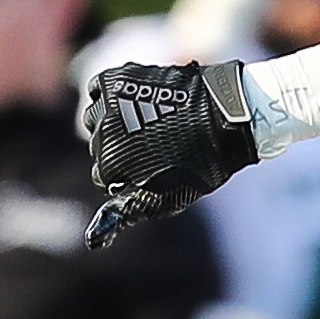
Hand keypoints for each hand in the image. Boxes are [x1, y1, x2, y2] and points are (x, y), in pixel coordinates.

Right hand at [82, 61, 257, 248]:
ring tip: (151, 126)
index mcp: (110, 163)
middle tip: (158, 147)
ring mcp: (106, 102)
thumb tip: (92, 240)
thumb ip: (130, 212)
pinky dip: (115, 100)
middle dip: (121, 150)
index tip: (155, 170)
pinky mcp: (114, 78)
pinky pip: (99, 92)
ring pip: (97, 119)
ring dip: (116, 124)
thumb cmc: (202, 163)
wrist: (227, 115)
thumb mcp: (168, 197)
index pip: (104, 176)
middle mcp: (101, 131)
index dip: (129, 176)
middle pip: (98, 147)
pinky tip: (141, 106)